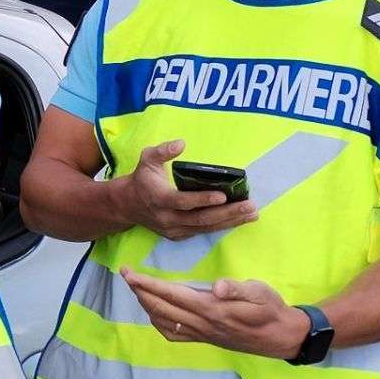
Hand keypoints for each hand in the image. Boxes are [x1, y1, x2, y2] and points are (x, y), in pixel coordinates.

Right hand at [114, 139, 257, 240]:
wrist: (127, 206)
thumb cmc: (142, 179)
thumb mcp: (147, 159)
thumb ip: (163, 151)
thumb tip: (181, 143)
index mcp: (159, 199)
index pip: (183, 201)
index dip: (203, 199)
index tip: (223, 195)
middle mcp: (167, 218)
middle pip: (201, 219)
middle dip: (228, 213)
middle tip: (250, 206)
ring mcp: (174, 230)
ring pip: (206, 227)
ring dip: (231, 221)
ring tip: (252, 214)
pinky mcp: (179, 235)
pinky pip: (203, 231)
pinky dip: (222, 225)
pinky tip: (238, 219)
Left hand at [119, 270, 310, 359]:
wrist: (281, 337)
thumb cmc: (271, 309)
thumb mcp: (261, 293)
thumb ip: (238, 289)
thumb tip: (218, 287)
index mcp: (212, 309)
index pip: (172, 294)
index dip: (148, 284)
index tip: (130, 273)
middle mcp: (202, 324)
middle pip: (161, 308)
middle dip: (140, 290)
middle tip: (125, 273)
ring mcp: (202, 334)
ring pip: (164, 321)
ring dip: (146, 304)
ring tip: (136, 289)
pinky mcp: (205, 339)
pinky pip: (174, 334)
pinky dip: (158, 322)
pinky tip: (154, 312)